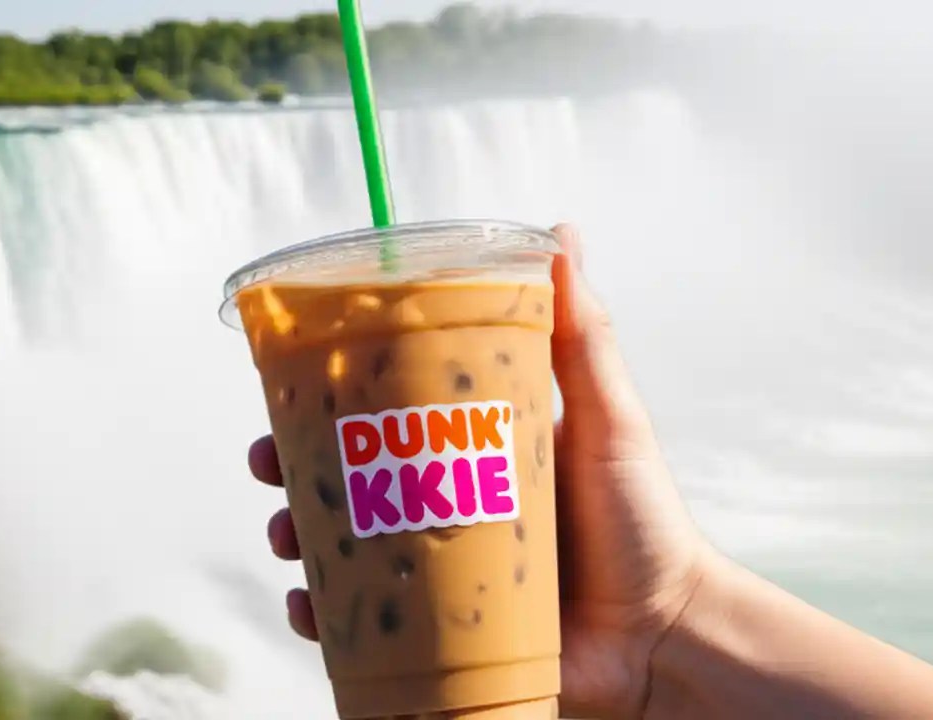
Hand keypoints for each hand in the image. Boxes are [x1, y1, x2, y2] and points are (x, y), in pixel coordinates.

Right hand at [247, 224, 712, 719]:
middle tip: (268, 467)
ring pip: (339, 551)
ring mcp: (432, 573)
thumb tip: (561, 232)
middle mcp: (441, 509)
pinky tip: (307, 609)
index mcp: (468, 455)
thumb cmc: (643, 521)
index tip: (288, 396)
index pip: (380, 422)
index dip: (324, 409)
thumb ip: (582, 334)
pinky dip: (322, 617)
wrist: (664, 638)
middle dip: (292, 474)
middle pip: (345, 484)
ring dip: (296, 540)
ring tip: (285, 539)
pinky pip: (361, 624)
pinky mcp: (434, 634)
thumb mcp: (606, 417)